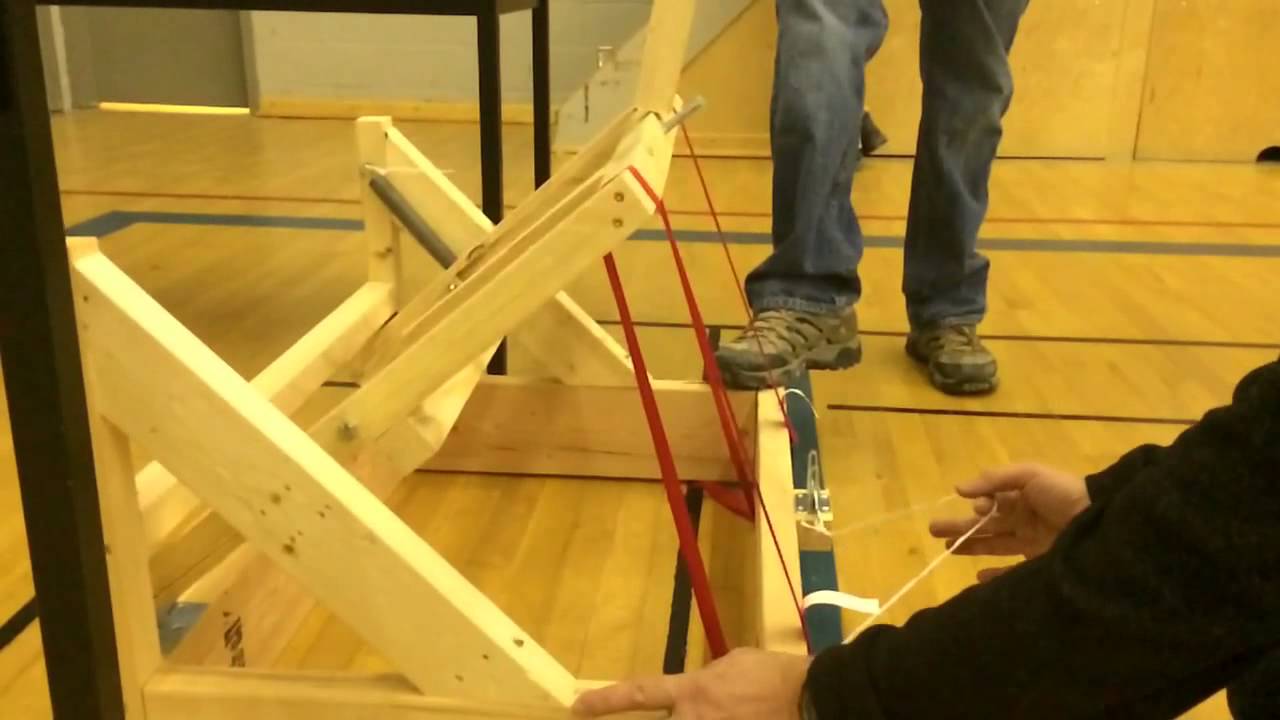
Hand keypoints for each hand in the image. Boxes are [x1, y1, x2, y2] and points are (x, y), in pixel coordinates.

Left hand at [572, 648, 810, 718]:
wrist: (810, 697)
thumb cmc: (773, 673)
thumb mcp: (733, 663)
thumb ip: (707, 678)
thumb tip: (701, 690)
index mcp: (693, 691)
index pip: (640, 694)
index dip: (606, 701)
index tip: (579, 707)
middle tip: (611, 718)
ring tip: (708, 712)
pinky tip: (730, 717)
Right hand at [929, 463, 1089, 581]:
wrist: (1100, 523)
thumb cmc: (1065, 494)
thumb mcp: (1030, 475)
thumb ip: (995, 478)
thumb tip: (958, 489)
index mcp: (1020, 498)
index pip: (991, 503)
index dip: (979, 506)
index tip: (977, 509)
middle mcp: (1023, 520)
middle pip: (985, 524)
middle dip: (959, 526)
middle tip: (932, 530)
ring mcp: (1030, 544)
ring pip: (993, 545)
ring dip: (970, 546)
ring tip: (946, 549)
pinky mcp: (1038, 565)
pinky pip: (1011, 572)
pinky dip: (994, 576)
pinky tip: (977, 577)